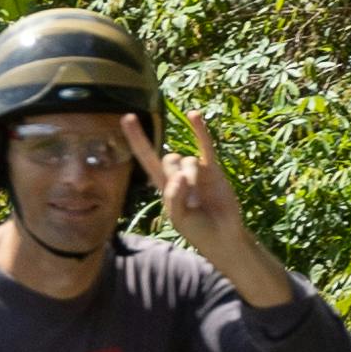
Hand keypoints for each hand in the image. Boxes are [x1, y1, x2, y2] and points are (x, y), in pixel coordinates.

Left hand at [133, 109, 269, 284]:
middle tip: (190, 202)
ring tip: (199, 200)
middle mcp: (178, 174)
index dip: (137, 139)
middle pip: (169, 159)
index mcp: (164, 186)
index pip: (146, 158)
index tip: (127, 117)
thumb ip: (175, 197)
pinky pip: (205, 146)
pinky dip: (199, 131)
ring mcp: (196, 170)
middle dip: (176, 178)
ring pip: (187, 160)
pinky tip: (193, 115)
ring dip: (191, 178)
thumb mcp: (179, 218)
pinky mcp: (213, 169)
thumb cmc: (197, 230)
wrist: (223, 235)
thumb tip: (180, 173)